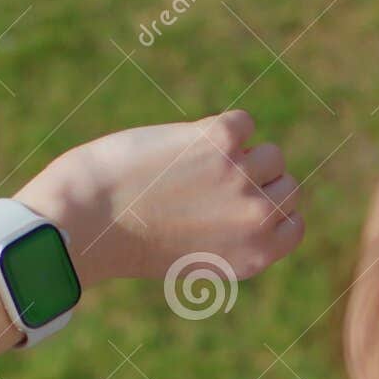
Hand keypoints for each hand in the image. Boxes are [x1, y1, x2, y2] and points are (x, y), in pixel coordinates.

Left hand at [15, 110, 304, 285]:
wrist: (83, 221)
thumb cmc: (128, 240)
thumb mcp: (190, 255)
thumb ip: (231, 234)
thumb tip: (261, 191)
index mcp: (253, 256)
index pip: (294, 224)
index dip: (270, 210)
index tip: (237, 207)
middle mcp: (255, 220)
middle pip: (286, 184)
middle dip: (255, 181)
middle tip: (205, 187)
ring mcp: (241, 178)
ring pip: (267, 153)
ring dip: (237, 155)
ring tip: (190, 168)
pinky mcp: (220, 140)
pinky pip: (242, 122)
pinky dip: (216, 129)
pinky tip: (180, 146)